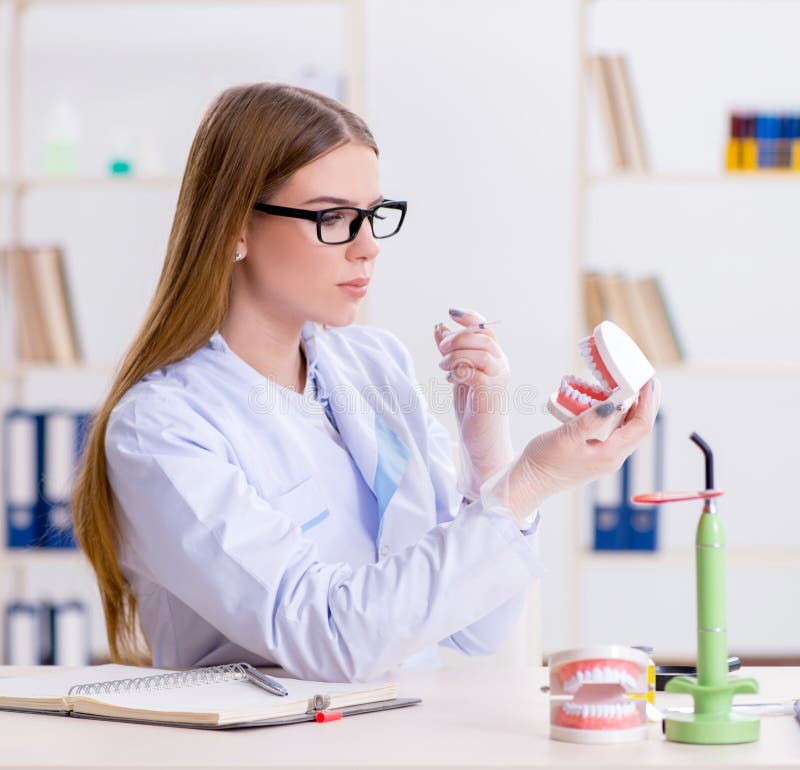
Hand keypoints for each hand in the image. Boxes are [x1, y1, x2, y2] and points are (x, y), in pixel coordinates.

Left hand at [434, 307, 513, 499]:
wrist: (482, 444)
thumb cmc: (472, 411)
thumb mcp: (457, 375)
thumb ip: (451, 352)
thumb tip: (440, 326)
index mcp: (494, 358)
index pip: (486, 328)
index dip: (469, 317)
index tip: (450, 313)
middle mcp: (501, 365)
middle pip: (482, 336)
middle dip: (457, 338)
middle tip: (441, 351)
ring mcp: (499, 378)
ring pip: (479, 351)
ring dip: (455, 355)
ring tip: (444, 368)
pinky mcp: (491, 392)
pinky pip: (475, 371)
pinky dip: (459, 371)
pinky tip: (451, 380)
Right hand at [481, 378, 660, 525]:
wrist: (530, 481)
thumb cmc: (544, 461)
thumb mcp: (565, 437)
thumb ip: (589, 421)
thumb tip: (611, 405)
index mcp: (610, 455)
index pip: (641, 427)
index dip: (648, 403)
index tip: (648, 382)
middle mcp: (612, 458)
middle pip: (639, 429)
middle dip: (646, 404)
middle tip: (647, 381)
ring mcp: (605, 458)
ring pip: (628, 431)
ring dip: (633, 409)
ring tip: (633, 389)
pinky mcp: (596, 455)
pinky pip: (616, 433)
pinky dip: (619, 417)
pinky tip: (612, 405)